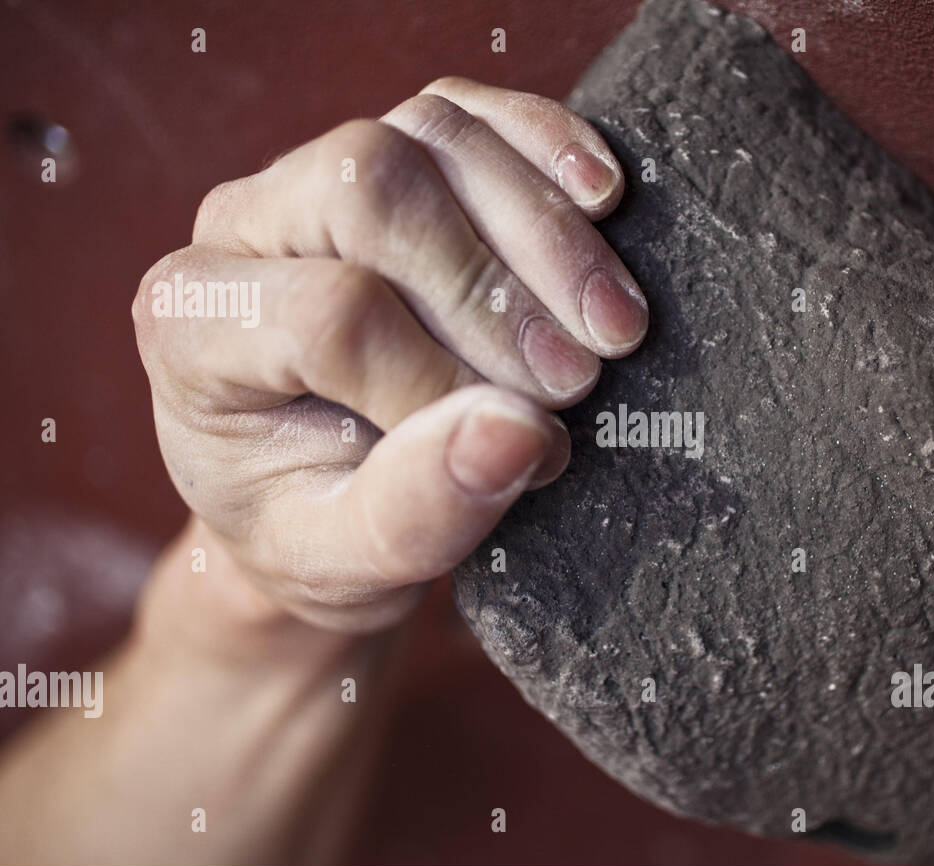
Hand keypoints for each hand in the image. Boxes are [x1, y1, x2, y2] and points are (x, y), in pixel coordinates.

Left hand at [132, 77, 645, 632]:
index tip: (521, 441)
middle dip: (495, 285)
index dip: (439, 375)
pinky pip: (471, 111)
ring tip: (614, 328)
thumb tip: (520, 431)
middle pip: (371, 185)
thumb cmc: (322, 532)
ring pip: (433, 134)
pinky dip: (546, 144)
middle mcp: (241, 227)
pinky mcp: (400, 155)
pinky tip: (603, 202)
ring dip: (544, 230)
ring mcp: (317, 175)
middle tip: (580, 379)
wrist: (331, 500)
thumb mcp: (352, 563)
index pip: (327, 311)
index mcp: (196, 326)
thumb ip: (418, 512)